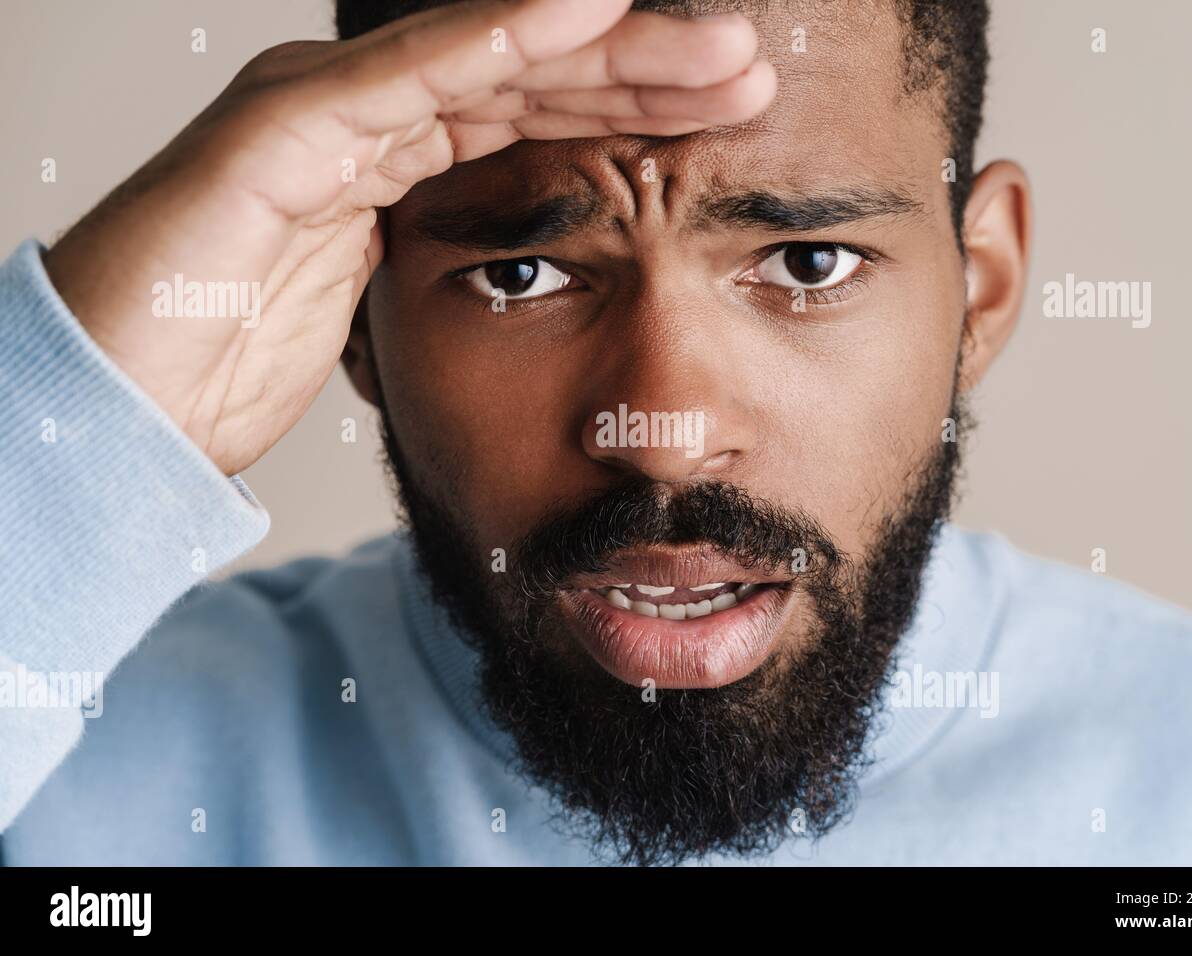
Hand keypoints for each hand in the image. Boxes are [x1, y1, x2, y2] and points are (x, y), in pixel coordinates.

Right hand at [43, 0, 775, 474]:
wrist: (114, 404)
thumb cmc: (227, 363)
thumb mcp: (373, 314)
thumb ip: (434, 270)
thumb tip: (515, 283)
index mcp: (393, 164)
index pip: (536, 122)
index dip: (635, 111)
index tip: (731, 118)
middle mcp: (364, 120)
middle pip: (530, 80)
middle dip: (645, 71)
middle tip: (748, 67)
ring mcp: (321, 113)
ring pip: (487, 60)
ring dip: (605, 47)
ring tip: (710, 42)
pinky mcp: (281, 131)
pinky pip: (406, 77)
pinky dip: (496, 40)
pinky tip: (585, 12)